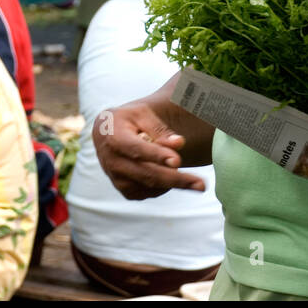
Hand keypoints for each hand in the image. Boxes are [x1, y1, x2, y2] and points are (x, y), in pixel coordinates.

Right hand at [91, 99, 206, 199]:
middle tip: (202, 185)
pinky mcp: (124, 190)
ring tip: (187, 173)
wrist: (106, 133)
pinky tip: (167, 172)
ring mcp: (116, 178)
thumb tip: (179, 143)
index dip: (156, 155)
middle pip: (147, 174)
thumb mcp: (143, 115)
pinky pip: (148, 193)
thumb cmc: (129, 120)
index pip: (136, 149)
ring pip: (150, 186)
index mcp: (113, 136)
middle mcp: (111, 161)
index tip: (178, 160)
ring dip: (174, 182)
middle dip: (176, 180)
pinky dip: (163, 186)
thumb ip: (160, 129)